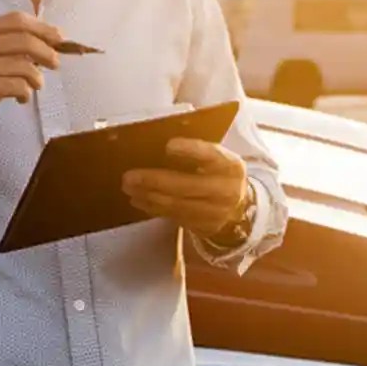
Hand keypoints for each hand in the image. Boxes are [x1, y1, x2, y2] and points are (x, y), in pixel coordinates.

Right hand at [0, 12, 62, 157]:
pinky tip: (20, 98)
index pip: (16, 20)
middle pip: (24, 40)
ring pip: (24, 65)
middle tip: (55, 63)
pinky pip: (18, 86)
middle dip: (47, 52)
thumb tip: (47, 41)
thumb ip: (6, 46)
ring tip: (35, 85)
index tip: (59, 38)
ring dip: (37, 78)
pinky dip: (25, 93)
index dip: (42, 28)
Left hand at [121, 139, 248, 237]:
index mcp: (229, 165)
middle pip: (186, 186)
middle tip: (128, 177)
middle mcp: (225, 190)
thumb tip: (158, 138)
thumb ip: (194, 150)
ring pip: (176, 204)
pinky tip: (138, 199)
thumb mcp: (216, 158)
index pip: (211, 156)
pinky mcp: (203, 227)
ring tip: (128, 187)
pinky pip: (173, 216)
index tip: (169, 146)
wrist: (238, 207)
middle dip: (154, 181)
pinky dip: (153, 207)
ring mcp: (215, 212)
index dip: (191, 150)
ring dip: (148, 196)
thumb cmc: (217, 173)